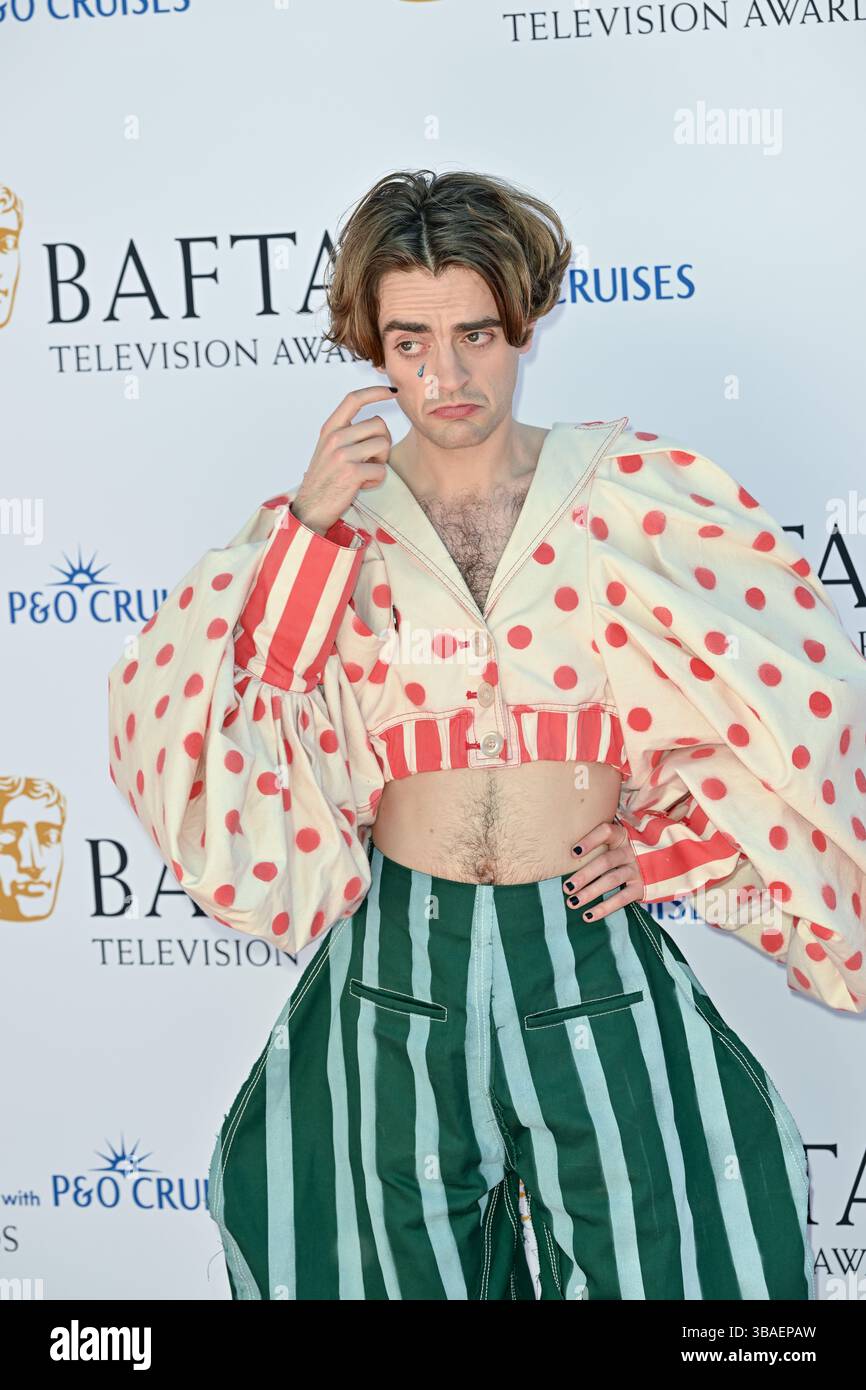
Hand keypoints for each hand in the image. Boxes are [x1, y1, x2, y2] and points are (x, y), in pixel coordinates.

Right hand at [291, 384, 397, 533]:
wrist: (311, 507)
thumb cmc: (325, 479)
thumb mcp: (329, 448)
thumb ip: (347, 433)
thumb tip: (377, 422)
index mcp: (330, 429)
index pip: (354, 399)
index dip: (375, 392)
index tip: (392, 391)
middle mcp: (335, 437)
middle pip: (379, 424)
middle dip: (383, 442)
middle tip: (370, 459)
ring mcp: (342, 454)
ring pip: (384, 445)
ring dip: (381, 461)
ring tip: (364, 472)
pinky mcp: (352, 472)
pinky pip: (381, 469)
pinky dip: (376, 480)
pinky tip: (361, 485)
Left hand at [561, 817, 644, 921]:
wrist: (666, 860)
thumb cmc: (630, 850)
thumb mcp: (619, 840)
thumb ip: (601, 842)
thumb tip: (569, 853)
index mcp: (623, 835)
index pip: (606, 832)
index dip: (590, 840)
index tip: (573, 852)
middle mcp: (631, 851)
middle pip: (605, 861)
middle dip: (585, 875)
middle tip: (567, 887)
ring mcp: (637, 869)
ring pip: (611, 881)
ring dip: (590, 893)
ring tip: (572, 902)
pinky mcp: (642, 887)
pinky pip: (621, 898)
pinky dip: (604, 908)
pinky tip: (588, 915)